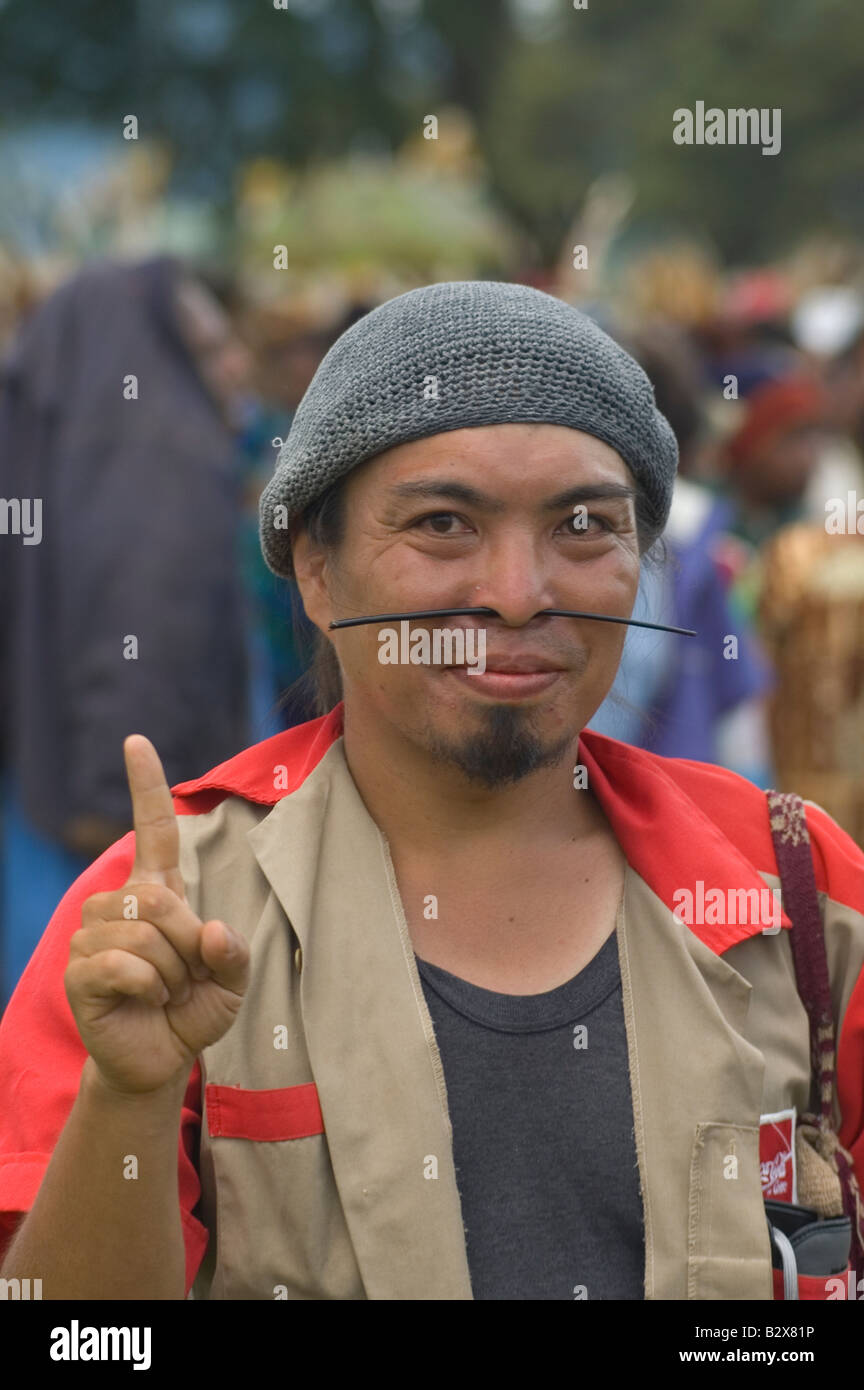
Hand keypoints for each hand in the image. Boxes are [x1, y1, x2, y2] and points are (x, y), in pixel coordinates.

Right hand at [65, 735, 249, 1094]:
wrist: (160, 1061)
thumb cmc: (194, 1010)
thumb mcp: (234, 980)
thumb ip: (235, 952)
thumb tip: (211, 929)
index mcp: (158, 891)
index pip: (152, 829)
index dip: (145, 784)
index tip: (136, 741)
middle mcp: (119, 903)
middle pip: (165, 900)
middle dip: (191, 947)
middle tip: (187, 978)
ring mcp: (92, 934)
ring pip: (148, 934)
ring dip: (173, 973)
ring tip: (165, 992)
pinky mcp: (80, 970)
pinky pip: (127, 965)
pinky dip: (151, 988)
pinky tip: (145, 1002)